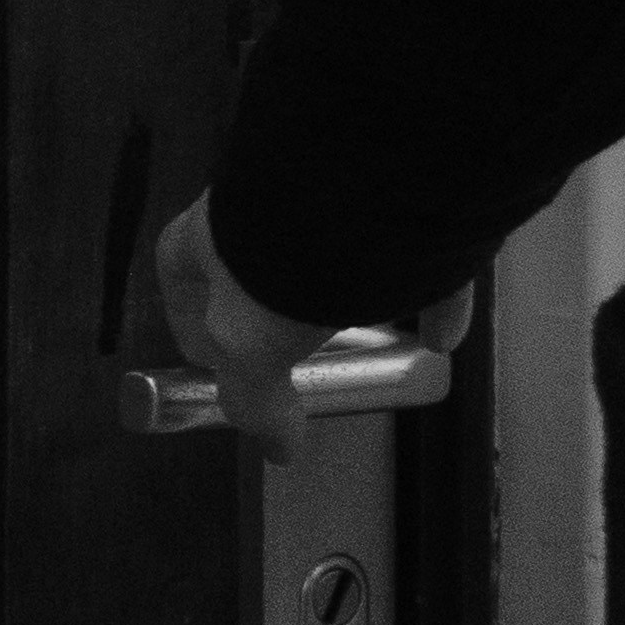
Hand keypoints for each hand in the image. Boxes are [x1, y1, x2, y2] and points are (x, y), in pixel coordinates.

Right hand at [147, 186, 472, 411]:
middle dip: (279, 308)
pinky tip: (443, 328)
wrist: (355, 177)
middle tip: (294, 350)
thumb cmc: (277, 254)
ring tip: (368, 330)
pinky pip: (419, 247)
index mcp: (211, 233)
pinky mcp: (396, 192)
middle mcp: (266, 202)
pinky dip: (433, 293)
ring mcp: (331, 191)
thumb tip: (276, 447)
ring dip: (353, 291)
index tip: (212, 359)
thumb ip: (257, 401)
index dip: (193, 320)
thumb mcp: (249, 349)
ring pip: (340, 246)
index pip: (180, 273)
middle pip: (264, 263)